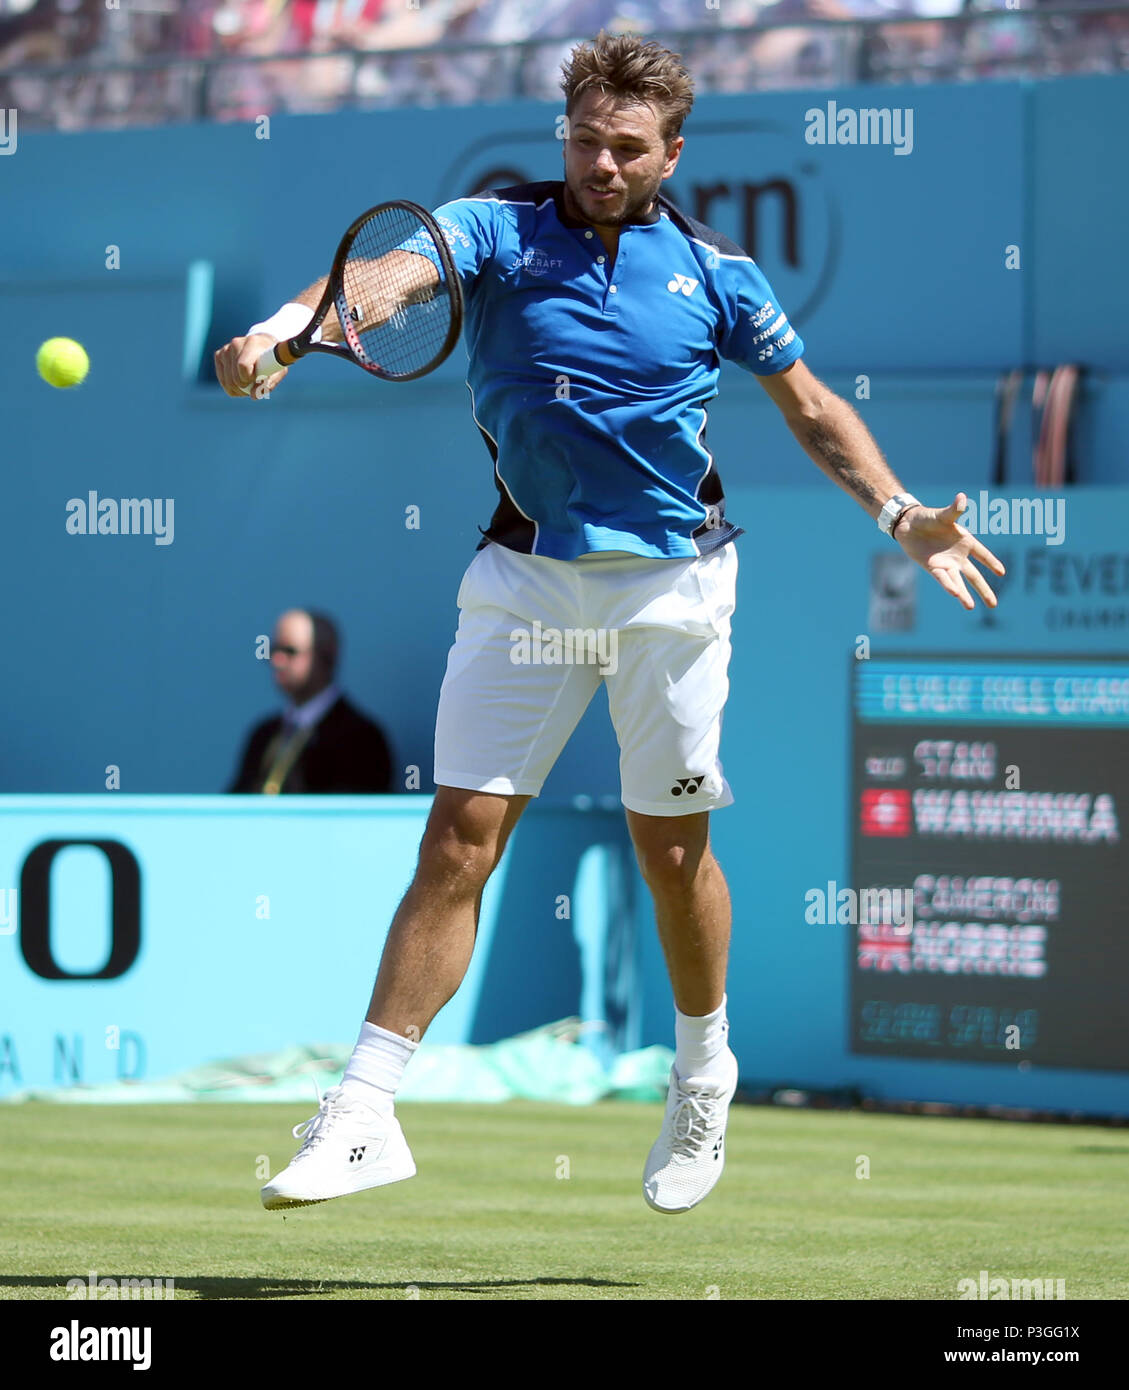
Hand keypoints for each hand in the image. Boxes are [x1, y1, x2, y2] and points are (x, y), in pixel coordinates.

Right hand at [213, 333, 289, 398]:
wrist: (263, 346)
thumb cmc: (272, 360)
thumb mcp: (278, 371)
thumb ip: (268, 384)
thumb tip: (254, 396)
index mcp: (252, 343)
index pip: (243, 366)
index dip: (248, 378)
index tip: (256, 378)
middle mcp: (236, 343)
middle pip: (234, 377)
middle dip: (244, 387)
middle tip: (254, 384)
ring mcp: (226, 349)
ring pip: (227, 381)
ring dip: (238, 389)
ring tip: (249, 383)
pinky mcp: (219, 355)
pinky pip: (222, 380)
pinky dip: (231, 386)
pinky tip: (240, 381)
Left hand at [893, 492, 1005, 609]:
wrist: (908, 525)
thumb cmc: (928, 518)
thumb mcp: (942, 515)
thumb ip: (954, 510)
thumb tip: (961, 498)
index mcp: (966, 542)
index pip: (983, 555)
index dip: (992, 563)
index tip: (1002, 573)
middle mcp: (958, 556)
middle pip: (974, 576)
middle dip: (984, 590)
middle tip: (994, 605)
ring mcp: (946, 564)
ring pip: (958, 582)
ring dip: (964, 594)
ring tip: (971, 607)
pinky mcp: (933, 568)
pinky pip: (942, 578)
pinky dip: (948, 585)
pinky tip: (954, 594)